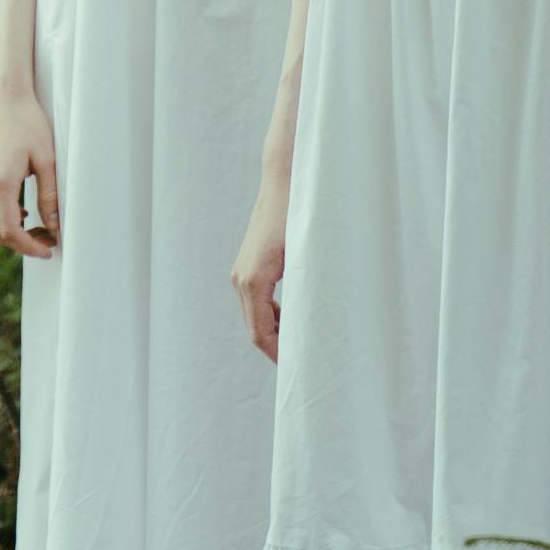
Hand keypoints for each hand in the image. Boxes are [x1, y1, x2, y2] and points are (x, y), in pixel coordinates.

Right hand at [0, 88, 59, 258]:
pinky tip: (27, 212)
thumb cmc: (30, 124)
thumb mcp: (47, 159)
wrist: (7, 98)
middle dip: (23, 243)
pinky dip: (5, 218)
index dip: (30, 246)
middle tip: (49, 240)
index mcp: (0, 184)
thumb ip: (49, 195)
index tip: (49, 250)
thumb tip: (55, 226)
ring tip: (41, 228)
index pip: (11, 231)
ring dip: (14, 232)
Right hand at [231, 168, 290, 361]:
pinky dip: (269, 315)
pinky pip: (253, 301)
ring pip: (253, 316)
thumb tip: (309, 324)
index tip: (296, 367)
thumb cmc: (297, 216)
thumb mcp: (304, 255)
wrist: (283, 182)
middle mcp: (240, 279)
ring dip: (272, 331)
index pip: (259, 333)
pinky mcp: (245, 266)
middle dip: (275, 347)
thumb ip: (303, 290)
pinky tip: (289, 317)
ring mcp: (240, 272)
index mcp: (252, 281)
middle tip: (301, 361)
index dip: (276, 354)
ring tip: (298, 342)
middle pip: (254, 328)